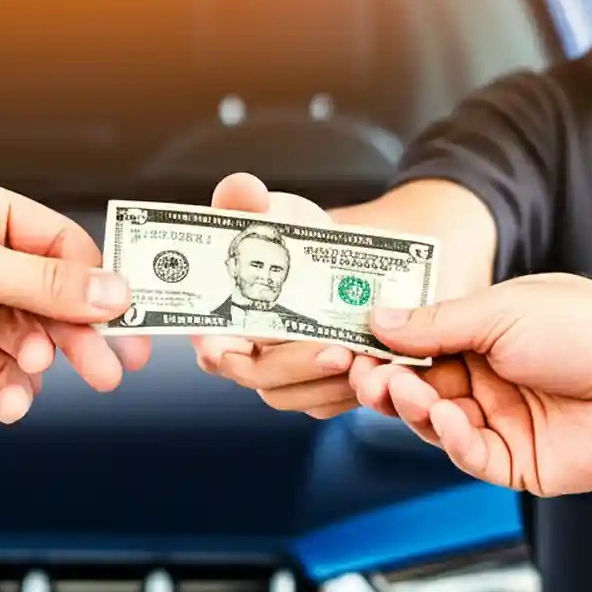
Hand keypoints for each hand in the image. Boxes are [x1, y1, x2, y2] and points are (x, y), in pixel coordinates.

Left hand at [0, 173, 149, 422]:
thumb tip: (115, 292)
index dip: (96, 282)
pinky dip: (9, 388)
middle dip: (78, 333)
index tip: (126, 316)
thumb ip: (46, 286)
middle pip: (52, 297)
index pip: (61, 246)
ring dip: (39, 362)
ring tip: (35, 376)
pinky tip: (10, 404)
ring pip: (29, 337)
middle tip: (111, 367)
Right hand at [192, 173, 375, 418]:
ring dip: (331, 382)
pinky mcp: (318, 389)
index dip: (226, 353)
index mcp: (219, 319)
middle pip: (260, 377)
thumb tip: (243, 190)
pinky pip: (331, 401)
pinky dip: (355, 387)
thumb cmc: (290, 235)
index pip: (211, 349)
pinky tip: (379, 366)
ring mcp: (283, 379)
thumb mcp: (271, 211)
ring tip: (365, 356)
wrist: (339, 255)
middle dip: (296, 366)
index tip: (258, 339)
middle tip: (337, 349)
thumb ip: (245, 200)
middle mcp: (245, 357)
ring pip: (299, 396)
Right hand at [354, 274, 591, 495]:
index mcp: (488, 332)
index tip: (349, 340)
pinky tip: (451, 418)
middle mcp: (491, 377)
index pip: (419, 340)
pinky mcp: (516, 461)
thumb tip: (378, 319)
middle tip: (363, 373)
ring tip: (404, 391)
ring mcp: (502, 420)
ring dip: (413, 406)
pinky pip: (468, 454)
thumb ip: (436, 322)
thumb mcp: (503, 310)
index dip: (384, 343)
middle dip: (386, 379)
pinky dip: (452, 438)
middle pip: (418, 383)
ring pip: (434, 421)